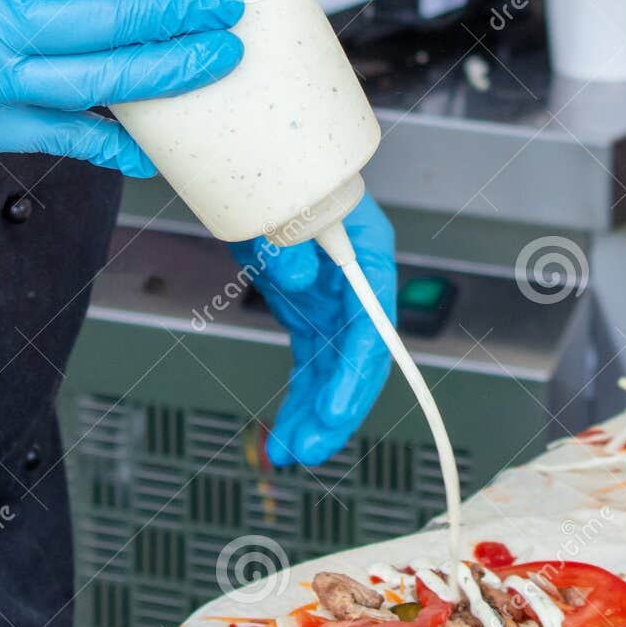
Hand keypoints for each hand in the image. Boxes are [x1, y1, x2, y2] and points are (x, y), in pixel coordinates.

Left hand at [232, 194, 397, 467]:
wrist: (256, 171)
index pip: (370, 324)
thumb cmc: (272, 177)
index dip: (355, 373)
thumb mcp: (273, 205)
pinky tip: (283, 437)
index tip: (332, 412)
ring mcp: (337, 305)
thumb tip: (299, 282)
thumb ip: (284, 242)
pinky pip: (311, 370)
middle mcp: (359, 286)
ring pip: (334, 374)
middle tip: (305, 449)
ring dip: (314, 417)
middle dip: (334, 410)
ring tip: (285, 455)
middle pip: (359, 360)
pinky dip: (298, 403)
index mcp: (365, 252)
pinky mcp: (313, 319)